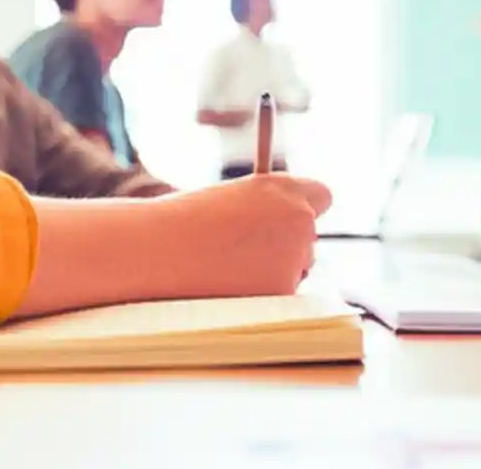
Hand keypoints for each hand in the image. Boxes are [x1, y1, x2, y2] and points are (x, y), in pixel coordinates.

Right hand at [166, 174, 331, 295]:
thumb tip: (284, 231)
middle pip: (308, 236)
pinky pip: (283, 293)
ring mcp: (296, 256)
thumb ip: (266, 209)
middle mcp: (300, 219)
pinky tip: (230, 284)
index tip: (289, 220)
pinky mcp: (284, 289)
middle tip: (245, 250)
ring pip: (298, 267)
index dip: (305, 208)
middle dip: (286, 244)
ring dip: (275, 270)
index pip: (322, 195)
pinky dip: (263, 293)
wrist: (158, 249)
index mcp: (285, 187)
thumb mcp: (232, 198)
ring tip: (228, 266)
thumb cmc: (183, 221)